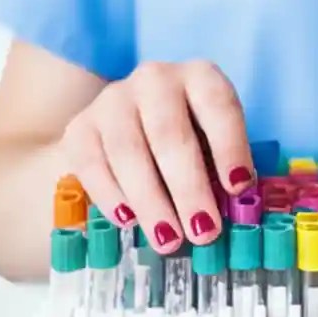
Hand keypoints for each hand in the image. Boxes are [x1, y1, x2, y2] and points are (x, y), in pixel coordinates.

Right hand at [62, 60, 252, 253]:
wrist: (128, 126)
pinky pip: (92, 163)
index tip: (237, 188)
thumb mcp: (213, 146)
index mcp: (200, 77)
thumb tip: (233, 213)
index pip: (218, 105)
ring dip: (150, 200)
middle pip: (170, 134)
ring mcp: (113, 99)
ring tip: (168, 239)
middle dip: (188, 188)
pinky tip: (128, 221)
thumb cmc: (188, 140)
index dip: (230, 147)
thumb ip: (223, 173)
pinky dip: (110, 195)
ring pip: (128, 150)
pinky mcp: (80, 126)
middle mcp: (155, 79)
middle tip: (203, 231)